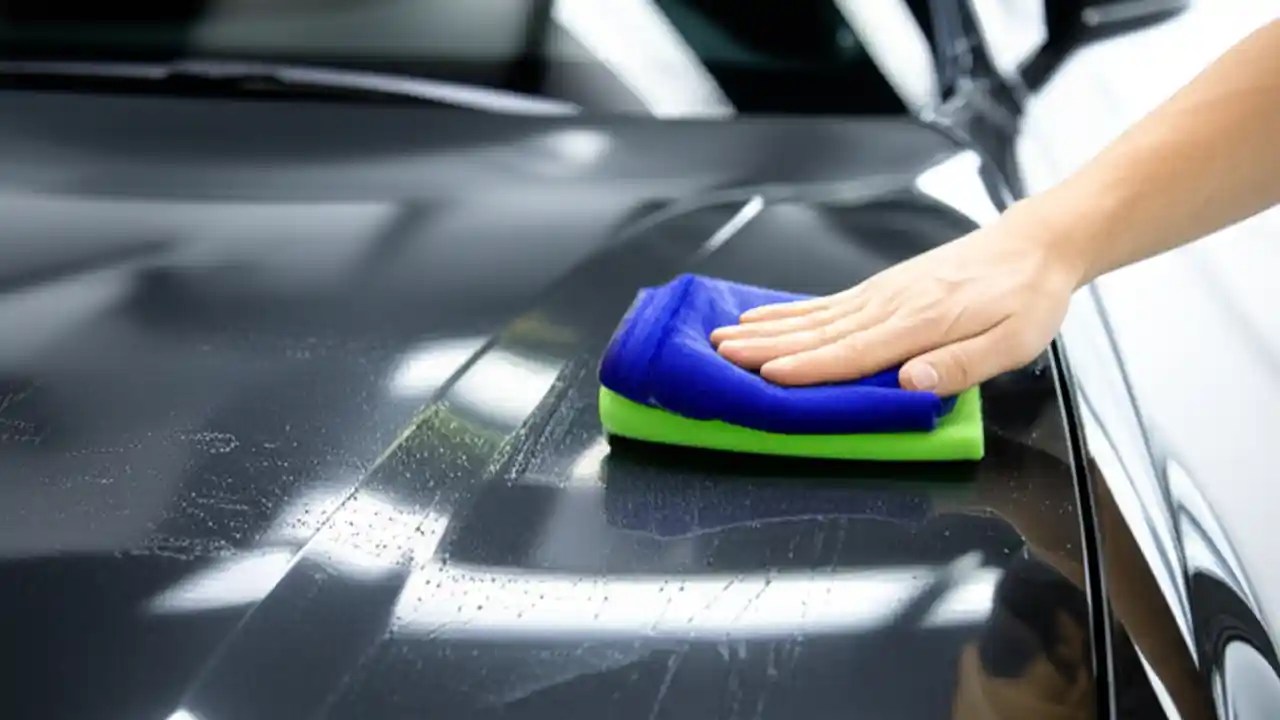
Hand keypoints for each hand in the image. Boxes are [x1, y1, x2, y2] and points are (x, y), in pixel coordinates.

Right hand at [709, 204, 1084, 395]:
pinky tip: (761, 317)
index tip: (768, 374)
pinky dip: (788, 311)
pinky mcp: (879, 289)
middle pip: (820, 332)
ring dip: (766, 329)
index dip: (811, 367)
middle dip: (767, 346)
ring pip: (814, 317)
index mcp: (922, 322)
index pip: (856, 352)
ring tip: (724, 337)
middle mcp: (891, 305)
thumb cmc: (1026, 298)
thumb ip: (962, 363)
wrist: (1033, 245)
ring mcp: (881, 294)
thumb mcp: (1014, 341)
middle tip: (721, 355)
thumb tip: (911, 383)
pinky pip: (824, 303)